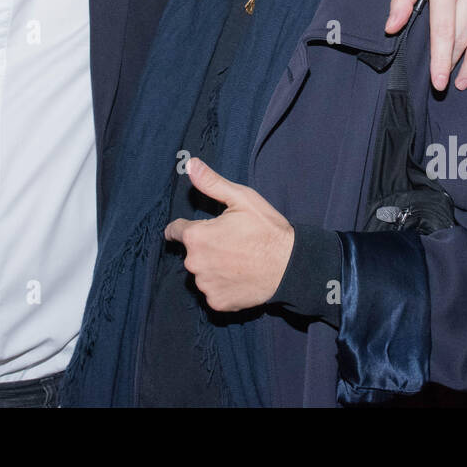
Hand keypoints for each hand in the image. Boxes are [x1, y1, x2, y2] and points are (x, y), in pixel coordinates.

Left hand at [163, 158, 293, 311]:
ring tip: (237, 259)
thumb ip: (211, 183)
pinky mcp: (217, 302)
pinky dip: (222, 284)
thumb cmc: (266, 230)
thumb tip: (190, 164)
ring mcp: (206, 285)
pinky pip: (213, 291)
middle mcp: (195, 264)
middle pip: (191, 252)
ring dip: (212, 266)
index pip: (175, 231)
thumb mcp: (241, 199)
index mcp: (196, 237)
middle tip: (230, 242)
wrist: (290, 266)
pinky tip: (239, 276)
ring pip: (201, 272)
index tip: (194, 228)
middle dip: (204, 246)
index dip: (186, 227)